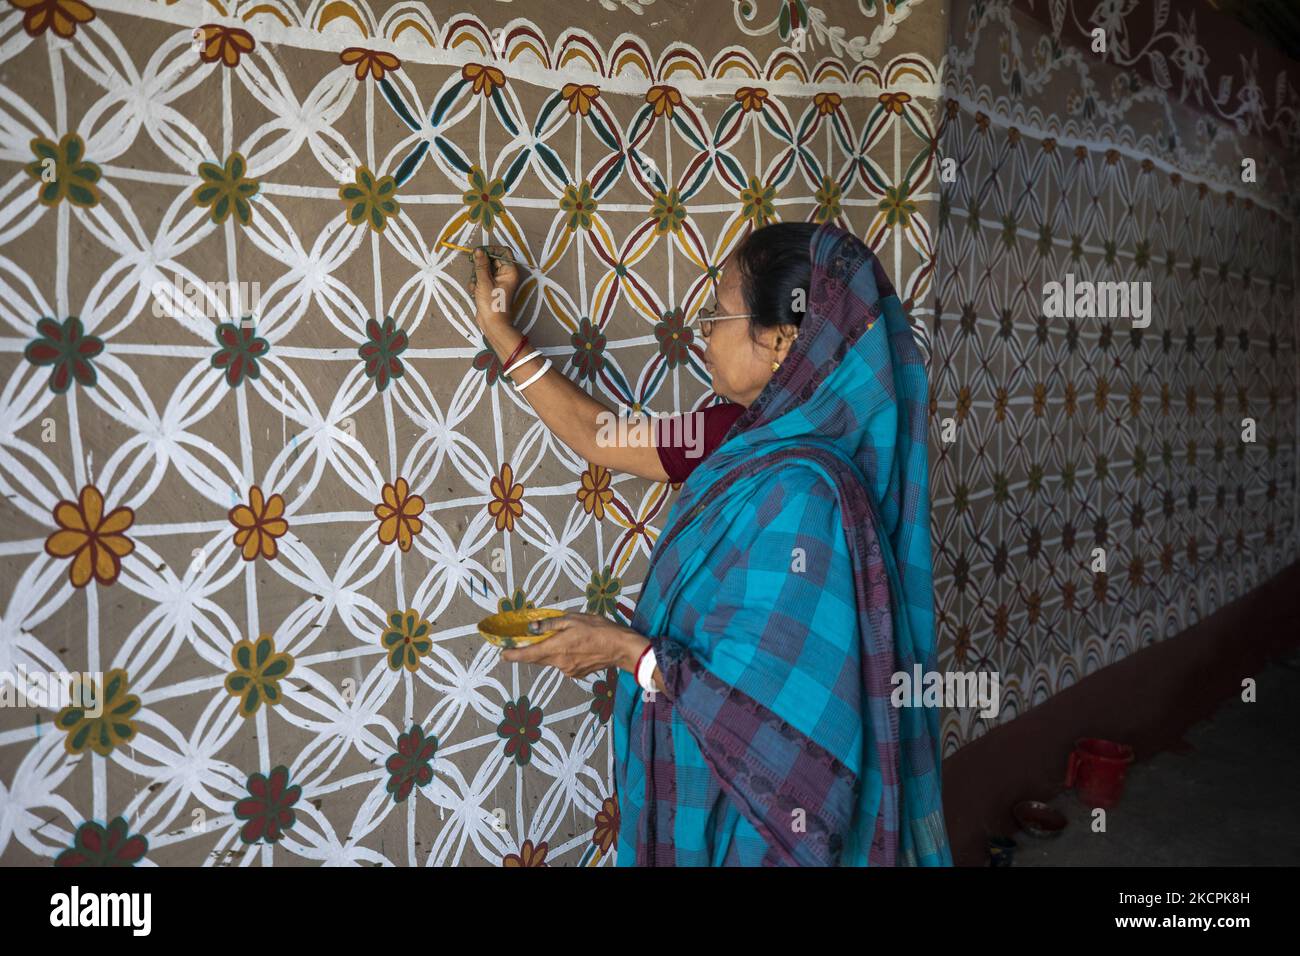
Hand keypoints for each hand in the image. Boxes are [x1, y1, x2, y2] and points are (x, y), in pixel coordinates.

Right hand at [472, 248, 521, 333]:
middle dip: (480, 266)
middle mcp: (505, 274)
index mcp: (509, 271)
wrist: (492, 324)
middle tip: (475, 273)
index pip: (502, 251)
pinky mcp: (489, 287)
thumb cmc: (492, 304)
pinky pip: (480, 278)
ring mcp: (497, 280)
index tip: (478, 252)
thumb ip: (481, 265)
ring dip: (476, 276)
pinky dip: (475, 283)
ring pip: (483, 269)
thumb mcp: (484, 282)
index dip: (490, 249)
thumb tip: (478, 250)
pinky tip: (475, 292)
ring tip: (476, 287)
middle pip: (490, 259)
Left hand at [500, 613, 646, 679]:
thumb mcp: (573, 619)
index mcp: (556, 648)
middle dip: (528, 652)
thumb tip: (532, 628)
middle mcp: (559, 663)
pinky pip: (563, 664)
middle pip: (537, 659)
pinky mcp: (577, 674)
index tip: (502, 655)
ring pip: (551, 660)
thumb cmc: (599, 629)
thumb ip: (551, 624)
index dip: (513, 655)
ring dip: (549, 652)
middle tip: (520, 645)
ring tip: (559, 639)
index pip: (528, 654)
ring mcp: (568, 670)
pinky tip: (574, 647)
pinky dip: (562, 656)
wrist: (621, 648)